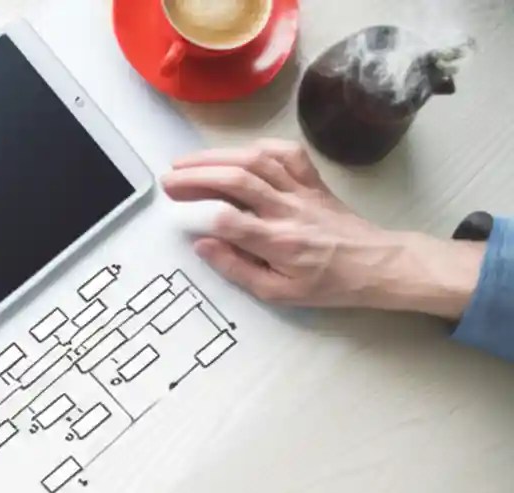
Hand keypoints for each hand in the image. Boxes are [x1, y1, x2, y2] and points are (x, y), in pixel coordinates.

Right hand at [162, 139, 484, 318]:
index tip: (175, 211)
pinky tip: (238, 152)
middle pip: (238, 181)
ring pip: (257, 161)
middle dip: (198, 175)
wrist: (378, 265)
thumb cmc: (327, 285)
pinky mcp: (313, 181)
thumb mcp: (278, 293)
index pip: (230, 220)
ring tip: (187, 161)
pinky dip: (259, 146)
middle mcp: (288, 211)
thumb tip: (202, 245)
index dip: (198, 211)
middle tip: (168, 179)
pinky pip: (286, 153)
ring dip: (217, 156)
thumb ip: (237, 269)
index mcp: (279, 243)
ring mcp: (302, 191)